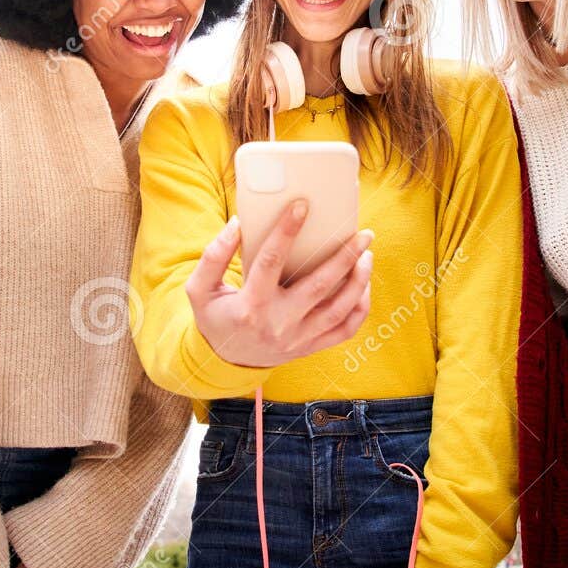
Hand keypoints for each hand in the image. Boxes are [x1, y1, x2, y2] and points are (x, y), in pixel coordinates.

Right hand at [186, 201, 373, 368]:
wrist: (225, 361)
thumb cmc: (216, 317)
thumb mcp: (200, 289)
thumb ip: (214, 255)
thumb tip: (238, 224)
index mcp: (250, 305)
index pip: (270, 262)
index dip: (286, 232)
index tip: (302, 206)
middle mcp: (278, 323)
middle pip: (319, 286)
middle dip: (344, 257)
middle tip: (363, 233)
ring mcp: (298, 338)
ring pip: (339, 309)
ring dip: (359, 280)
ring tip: (367, 254)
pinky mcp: (310, 347)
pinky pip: (345, 330)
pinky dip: (360, 307)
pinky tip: (364, 285)